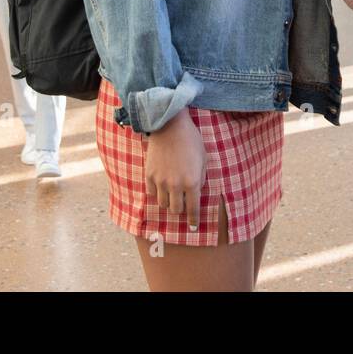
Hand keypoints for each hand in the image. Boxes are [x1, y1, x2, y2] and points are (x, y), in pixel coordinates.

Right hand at [143, 110, 205, 228]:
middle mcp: (175, 185)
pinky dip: (157, 193)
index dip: (193, 220)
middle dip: (180, 209)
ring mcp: (160, 181)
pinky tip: (161, 185)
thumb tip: (197, 192)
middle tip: (182, 204)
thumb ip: (201, 178)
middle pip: (176, 210)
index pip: (193, 209)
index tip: (193, 227)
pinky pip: (152, 193)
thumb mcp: (203, 159)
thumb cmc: (191, 140)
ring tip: (171, 195)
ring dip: (168, 202)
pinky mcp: (149, 175)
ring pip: (163, 204)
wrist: (170, 126)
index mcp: (192, 182)